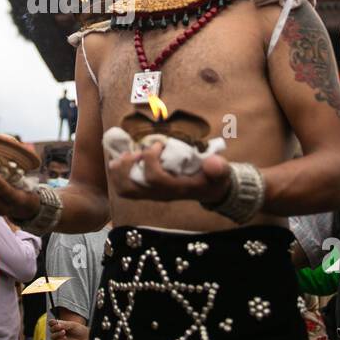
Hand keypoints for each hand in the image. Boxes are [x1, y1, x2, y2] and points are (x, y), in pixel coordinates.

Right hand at [49, 317, 88, 339]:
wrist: (86, 338)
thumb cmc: (80, 330)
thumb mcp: (72, 325)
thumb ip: (64, 324)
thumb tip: (56, 324)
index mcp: (61, 325)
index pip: (52, 323)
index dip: (51, 322)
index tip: (54, 322)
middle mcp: (59, 331)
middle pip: (51, 330)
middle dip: (54, 328)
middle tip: (60, 327)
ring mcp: (60, 338)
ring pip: (52, 337)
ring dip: (57, 334)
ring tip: (64, 332)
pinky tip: (65, 338)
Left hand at [105, 143, 231, 204]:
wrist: (209, 190)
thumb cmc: (212, 179)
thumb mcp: (220, 173)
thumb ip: (218, 168)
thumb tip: (214, 162)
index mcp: (176, 189)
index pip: (154, 178)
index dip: (151, 159)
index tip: (159, 144)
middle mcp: (160, 195)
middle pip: (131, 188)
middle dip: (127, 166)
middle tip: (134, 151)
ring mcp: (152, 195)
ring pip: (124, 189)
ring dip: (119, 170)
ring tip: (126, 155)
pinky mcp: (146, 192)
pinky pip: (124, 188)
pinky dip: (119, 173)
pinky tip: (125, 159)